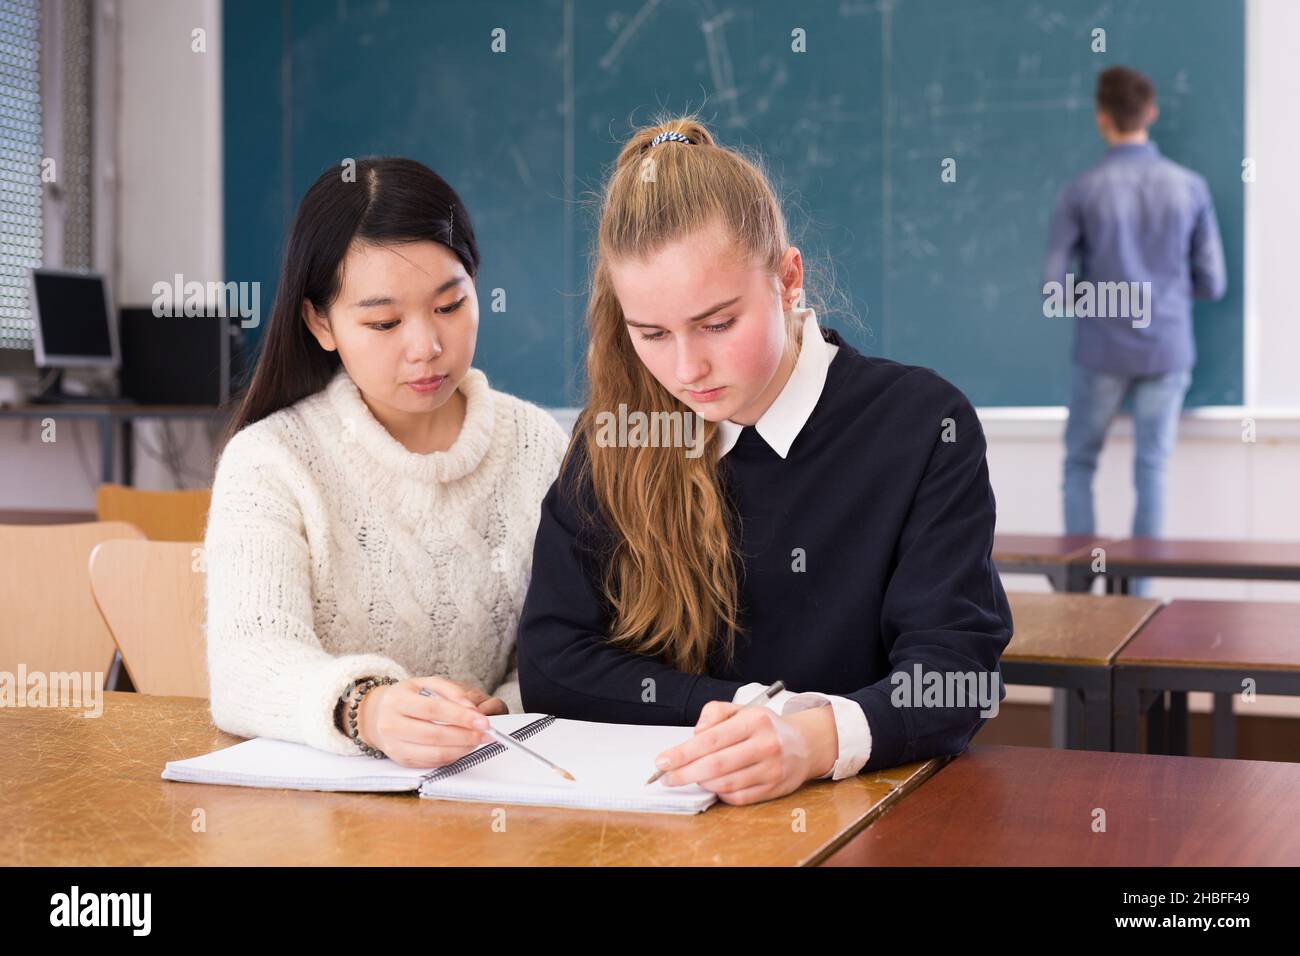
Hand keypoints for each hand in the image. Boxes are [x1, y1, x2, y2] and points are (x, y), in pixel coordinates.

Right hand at [356, 676, 494, 768]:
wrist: (378, 715)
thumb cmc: (407, 697)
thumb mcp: (425, 683)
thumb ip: (450, 690)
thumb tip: (472, 708)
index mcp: (397, 701)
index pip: (433, 710)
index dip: (460, 716)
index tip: (483, 720)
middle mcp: (391, 725)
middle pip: (434, 734)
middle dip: (465, 736)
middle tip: (487, 733)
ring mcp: (395, 746)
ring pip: (434, 753)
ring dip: (462, 749)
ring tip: (478, 740)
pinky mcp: (402, 761)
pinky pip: (431, 762)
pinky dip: (452, 756)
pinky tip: (463, 748)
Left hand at [654, 701, 838, 805]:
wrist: (804, 745)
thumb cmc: (764, 726)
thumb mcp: (741, 709)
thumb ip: (714, 712)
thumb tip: (696, 733)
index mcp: (755, 721)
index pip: (711, 739)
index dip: (682, 753)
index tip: (662, 761)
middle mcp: (766, 745)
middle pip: (716, 765)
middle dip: (684, 773)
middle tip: (666, 777)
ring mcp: (772, 769)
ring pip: (725, 784)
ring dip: (701, 784)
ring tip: (688, 778)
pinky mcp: (775, 789)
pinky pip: (738, 797)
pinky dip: (719, 794)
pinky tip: (711, 785)